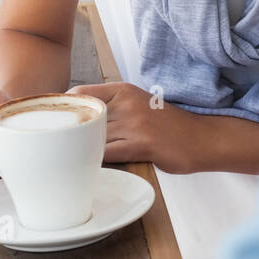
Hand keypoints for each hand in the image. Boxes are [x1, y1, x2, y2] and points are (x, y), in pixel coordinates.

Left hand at [67, 82, 208, 173]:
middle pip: (83, 118)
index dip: (65, 110)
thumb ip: (112, 108)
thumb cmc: (168, 126)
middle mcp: (127, 104)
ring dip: (80, 150)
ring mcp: (134, 124)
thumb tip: (80, 119)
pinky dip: (95, 161)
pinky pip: (107, 154)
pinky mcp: (141, 145)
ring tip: (68, 160)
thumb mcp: (140, 104)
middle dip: (68, 134)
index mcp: (124, 90)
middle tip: (55, 146)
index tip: (56, 123)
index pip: (81, 94)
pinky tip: (89, 167)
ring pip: (92, 138)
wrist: (202, 138)